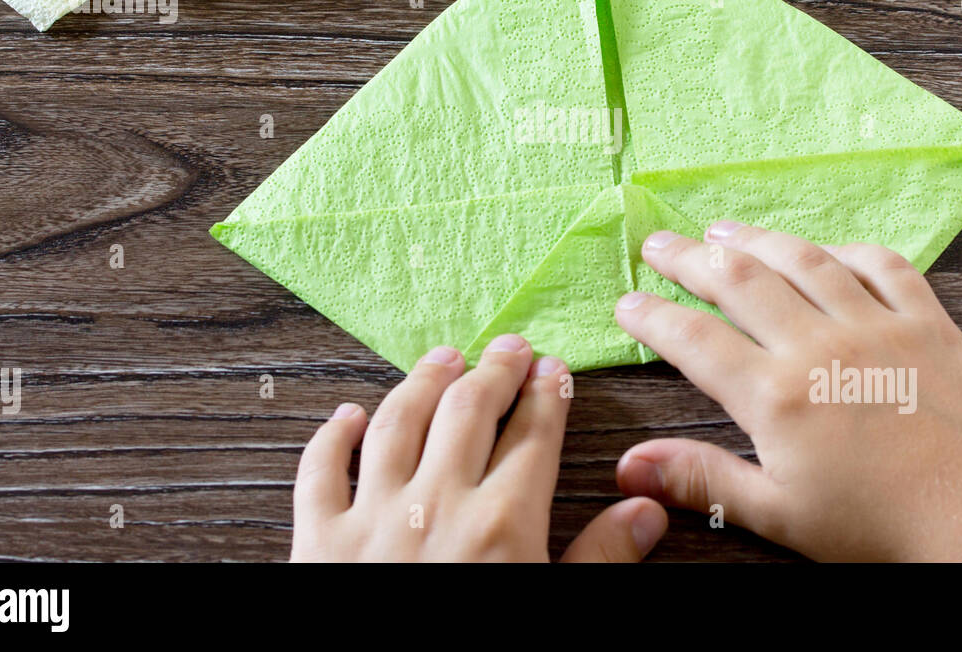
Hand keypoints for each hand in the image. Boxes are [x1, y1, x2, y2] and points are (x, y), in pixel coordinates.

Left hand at [290, 334, 667, 561]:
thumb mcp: (555, 614)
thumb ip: (599, 563)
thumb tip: (645, 511)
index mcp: (502, 524)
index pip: (532, 436)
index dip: (546, 395)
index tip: (554, 369)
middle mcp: (436, 505)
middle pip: (468, 413)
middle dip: (493, 372)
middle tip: (509, 347)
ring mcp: (370, 519)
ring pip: (397, 423)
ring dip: (422, 382)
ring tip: (443, 358)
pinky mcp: (316, 542)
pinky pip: (318, 472)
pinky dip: (330, 437)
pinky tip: (346, 414)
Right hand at [613, 223, 961, 561]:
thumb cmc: (882, 529)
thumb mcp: (780, 515)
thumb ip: (704, 480)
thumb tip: (630, 466)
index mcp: (778, 396)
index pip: (695, 341)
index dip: (653, 317)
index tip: (626, 302)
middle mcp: (821, 346)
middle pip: (740, 283)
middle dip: (690, 259)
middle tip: (658, 242)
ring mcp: (878, 326)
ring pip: (804, 263)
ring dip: (757, 240)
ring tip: (724, 228)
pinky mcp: (929, 323)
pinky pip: (884, 266)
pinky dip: (849, 251)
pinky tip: (828, 250)